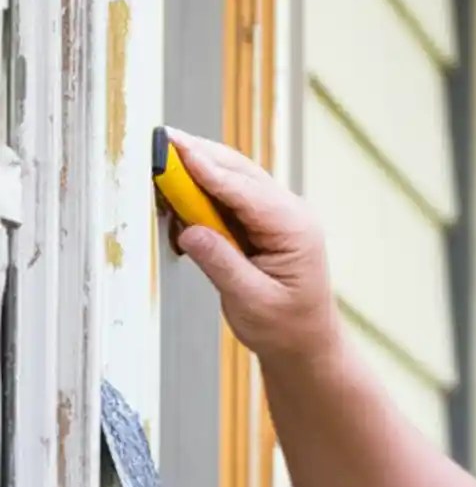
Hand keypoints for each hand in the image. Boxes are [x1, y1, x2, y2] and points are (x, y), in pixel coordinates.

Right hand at [166, 128, 338, 360]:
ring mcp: (277, 214)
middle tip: (158, 143)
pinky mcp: (262, 221)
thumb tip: (189, 230)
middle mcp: (290, 213)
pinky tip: (177, 203)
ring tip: (160, 171)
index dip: (205, 168)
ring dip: (196, 174)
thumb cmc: (287, 327)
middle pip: (238, 171)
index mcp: (294, 229)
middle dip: (197, 157)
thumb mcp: (251, 301)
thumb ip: (221, 263)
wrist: (305, 343)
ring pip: (232, 179)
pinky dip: (201, 195)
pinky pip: (228, 197)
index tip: (174, 148)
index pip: (244, 190)